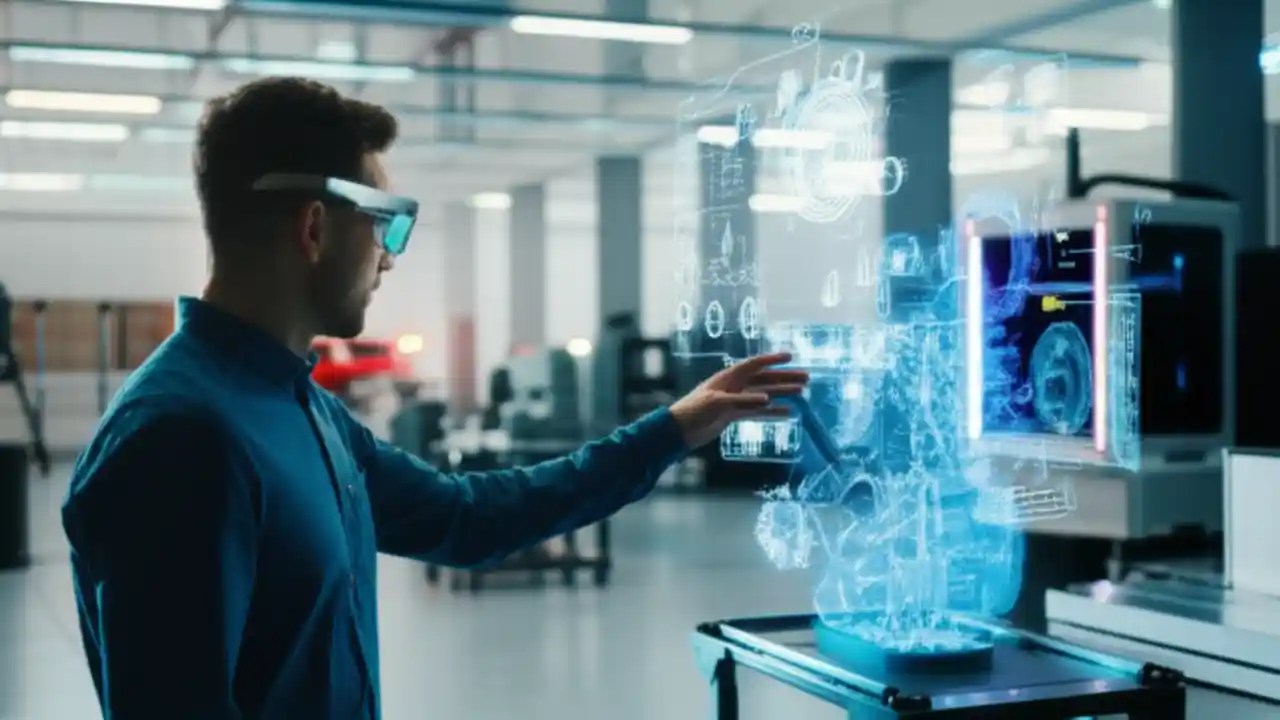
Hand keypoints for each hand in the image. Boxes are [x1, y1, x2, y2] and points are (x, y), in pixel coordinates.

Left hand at [669, 352, 809, 449]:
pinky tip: (786, 412)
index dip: (772, 360)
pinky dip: (772, 411)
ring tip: (801, 392)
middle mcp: (733, 386)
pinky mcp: (733, 415)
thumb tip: (768, 399)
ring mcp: (734, 401)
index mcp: (728, 377)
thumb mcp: (718, 404)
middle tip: (805, 378)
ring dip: (781, 393)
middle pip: (764, 379)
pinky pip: (757, 411)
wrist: (679, 431)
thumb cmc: (693, 411)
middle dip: (784, 378)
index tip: (790, 357)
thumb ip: (743, 401)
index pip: (754, 364)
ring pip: (763, 394)